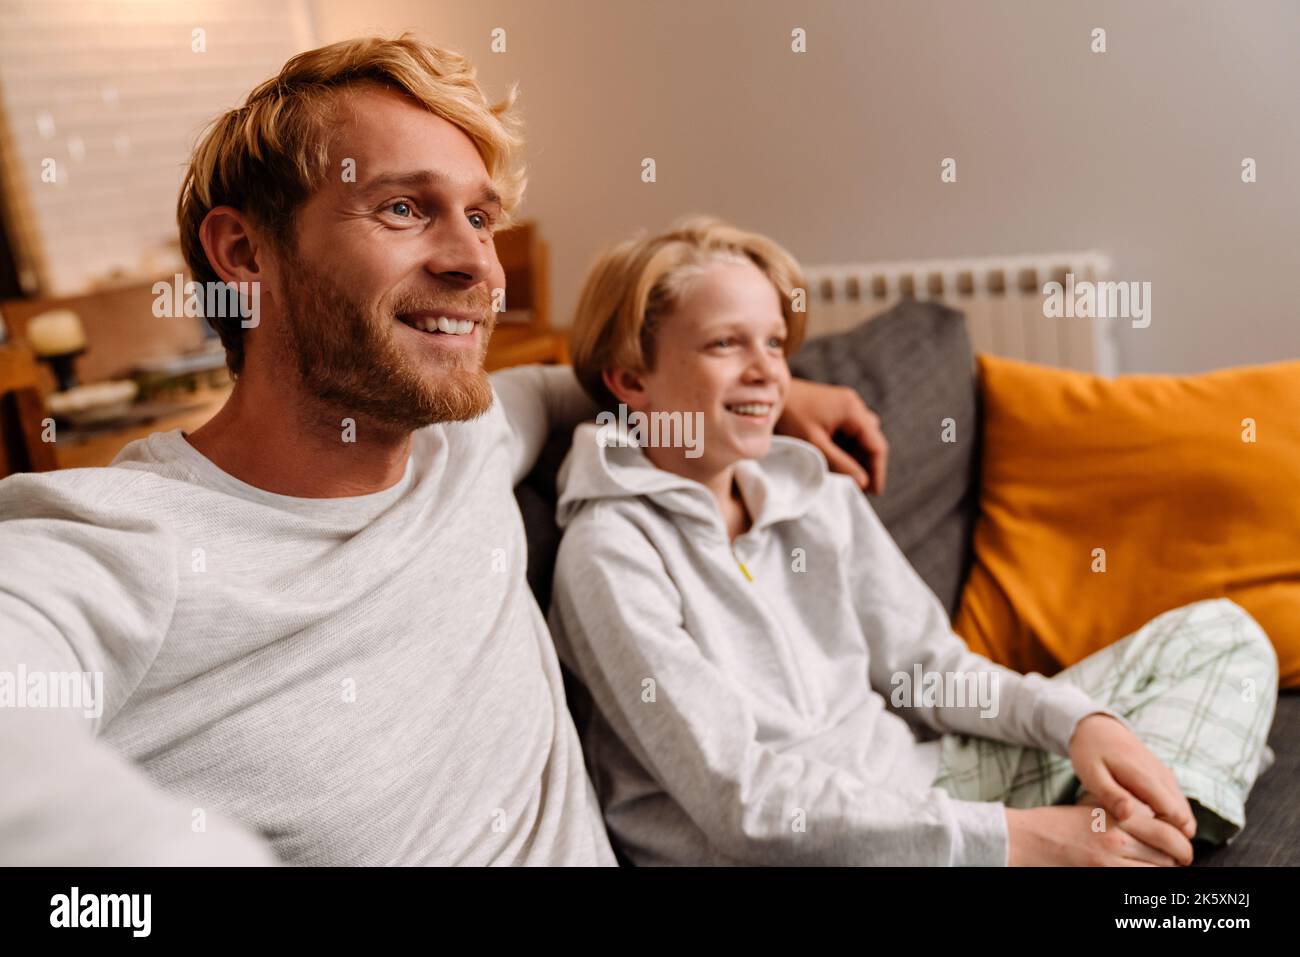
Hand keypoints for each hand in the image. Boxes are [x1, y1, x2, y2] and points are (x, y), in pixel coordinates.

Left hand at [776, 379, 887, 493]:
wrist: (767, 394)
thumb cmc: (789, 417)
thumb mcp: (814, 445)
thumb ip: (840, 464)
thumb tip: (863, 483)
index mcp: (852, 410)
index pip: (876, 445)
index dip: (878, 470)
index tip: (874, 493)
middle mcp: (853, 405)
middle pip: (871, 441)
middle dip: (866, 465)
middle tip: (857, 489)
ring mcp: (844, 405)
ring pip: (860, 437)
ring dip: (855, 457)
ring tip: (844, 477)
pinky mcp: (834, 409)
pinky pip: (848, 432)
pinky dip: (845, 448)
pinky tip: (833, 461)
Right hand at [1005, 804, 1187, 865]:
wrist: (1027, 838)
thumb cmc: (1058, 821)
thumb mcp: (1092, 806)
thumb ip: (1123, 811)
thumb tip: (1155, 817)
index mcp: (1117, 814)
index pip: (1168, 830)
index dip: (1183, 842)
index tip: (1183, 845)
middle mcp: (1118, 836)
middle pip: (1169, 854)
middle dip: (1180, 860)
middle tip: (1181, 861)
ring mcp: (1110, 859)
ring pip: (1157, 872)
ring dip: (1164, 871)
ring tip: (1161, 868)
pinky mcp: (1100, 874)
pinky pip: (1137, 882)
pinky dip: (1145, 879)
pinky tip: (1140, 873)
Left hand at [1068, 713, 1196, 844]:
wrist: (1097, 726)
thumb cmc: (1090, 752)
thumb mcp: (1091, 774)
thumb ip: (1111, 795)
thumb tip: (1128, 815)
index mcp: (1146, 777)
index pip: (1176, 817)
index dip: (1172, 838)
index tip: (1155, 850)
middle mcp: (1163, 776)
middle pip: (1185, 817)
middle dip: (1175, 837)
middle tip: (1154, 850)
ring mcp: (1166, 775)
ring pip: (1184, 810)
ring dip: (1174, 827)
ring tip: (1152, 839)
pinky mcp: (1164, 775)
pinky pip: (1177, 802)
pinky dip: (1171, 815)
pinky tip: (1150, 823)